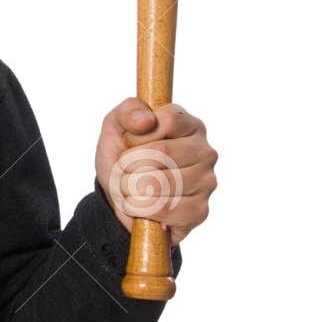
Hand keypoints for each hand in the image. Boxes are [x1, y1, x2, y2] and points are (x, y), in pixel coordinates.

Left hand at [95, 99, 217, 244]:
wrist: (118, 198)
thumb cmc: (122, 157)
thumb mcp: (116, 127)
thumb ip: (128, 112)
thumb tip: (146, 119)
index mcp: (189, 125)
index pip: (169, 120)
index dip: (139, 134)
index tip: (130, 142)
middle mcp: (205, 152)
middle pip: (161, 153)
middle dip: (127, 165)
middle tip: (122, 171)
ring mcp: (206, 182)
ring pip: (157, 183)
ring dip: (129, 188)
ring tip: (129, 187)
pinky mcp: (199, 210)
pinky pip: (160, 208)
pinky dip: (138, 208)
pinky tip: (140, 205)